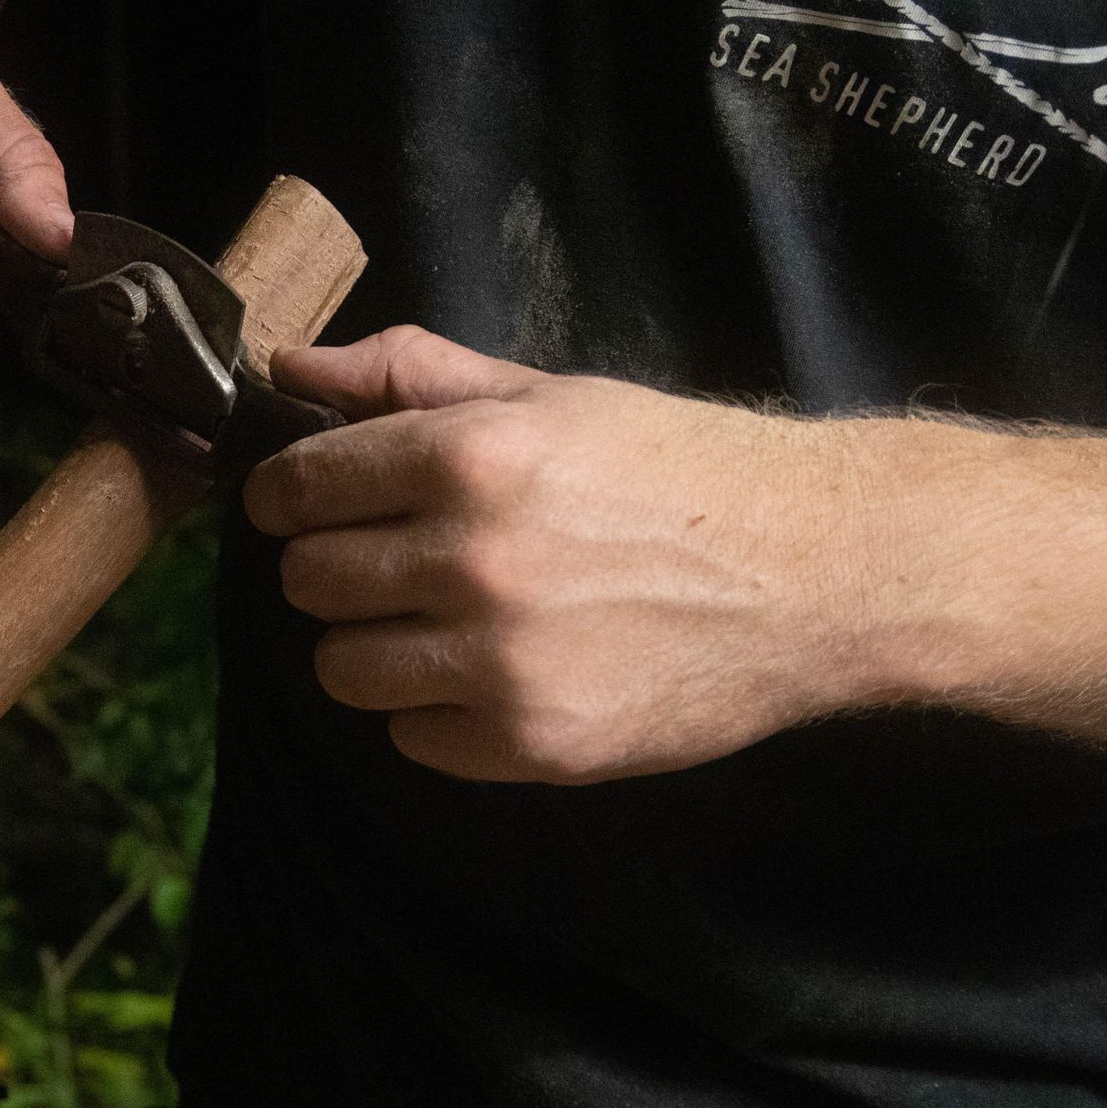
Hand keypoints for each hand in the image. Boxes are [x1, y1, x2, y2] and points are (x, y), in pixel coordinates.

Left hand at [244, 328, 892, 783]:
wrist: (821, 571)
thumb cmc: (680, 471)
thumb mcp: (547, 394)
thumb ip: (408, 376)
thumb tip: (290, 364)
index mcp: (466, 457)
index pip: (298, 489)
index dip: (286, 496)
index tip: (302, 504)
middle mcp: (472, 561)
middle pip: (308, 583)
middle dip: (335, 569)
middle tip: (391, 562)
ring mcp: (500, 662)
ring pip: (342, 670)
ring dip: (374, 646)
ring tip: (438, 622)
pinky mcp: (533, 743)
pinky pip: (411, 738)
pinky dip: (435, 713)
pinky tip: (494, 673)